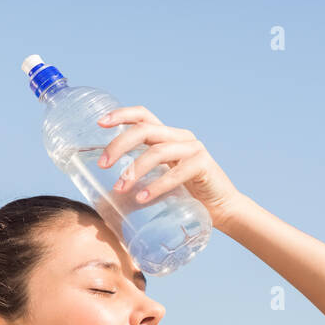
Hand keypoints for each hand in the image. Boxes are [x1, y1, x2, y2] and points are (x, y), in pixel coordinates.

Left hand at [96, 106, 244, 230]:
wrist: (224, 210)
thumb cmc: (188, 198)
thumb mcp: (161, 181)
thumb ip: (143, 177)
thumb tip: (106, 191)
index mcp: (168, 137)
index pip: (143, 116)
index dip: (122, 115)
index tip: (100, 123)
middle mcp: (180, 137)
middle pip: (144, 130)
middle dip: (119, 145)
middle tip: (102, 164)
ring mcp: (193, 150)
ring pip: (157, 151)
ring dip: (134, 170)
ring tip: (120, 188)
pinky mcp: (203, 166)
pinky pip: (176, 173)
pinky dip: (157, 186)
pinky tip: (142, 198)